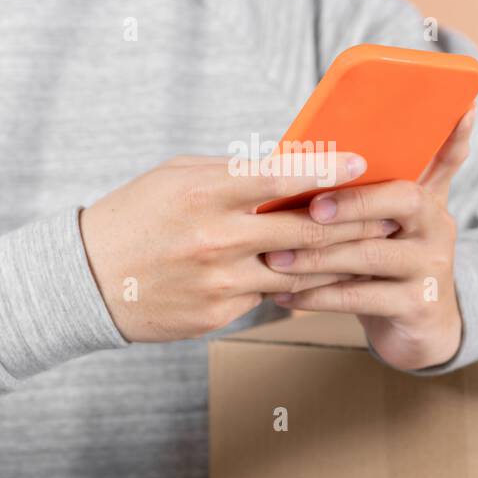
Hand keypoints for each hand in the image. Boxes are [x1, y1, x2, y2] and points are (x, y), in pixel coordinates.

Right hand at [80, 152, 390, 341]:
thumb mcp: (176, 177)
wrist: (87, 281)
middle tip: (390, 212)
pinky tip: (322, 277)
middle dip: (354, 221)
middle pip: (303, 230)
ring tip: (372, 247)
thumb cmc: (136, 215)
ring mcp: (218, 282)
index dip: (327, 170)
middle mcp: (215, 238)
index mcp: (204, 192)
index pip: (279, 177)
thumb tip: (290, 167)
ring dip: (338, 260)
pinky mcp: (217, 315)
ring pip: (297, 271)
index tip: (362, 163)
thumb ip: (232, 173)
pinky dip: (295, 286)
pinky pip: (268, 298)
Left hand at [265, 109, 475, 369]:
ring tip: (275, 258)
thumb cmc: (389, 266)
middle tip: (311, 207)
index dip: (453, 135)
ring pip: (372, 254)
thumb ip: (373, 188)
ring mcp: (432, 267)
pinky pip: (362, 297)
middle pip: (403, 200)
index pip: (443, 158)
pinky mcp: (418, 305)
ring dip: (318, 256)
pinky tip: (285, 295)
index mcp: (428, 198)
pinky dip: (318, 296)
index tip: (456, 110)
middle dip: (353, 201)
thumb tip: (327, 151)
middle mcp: (438, 227)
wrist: (420, 330)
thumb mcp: (391, 225)